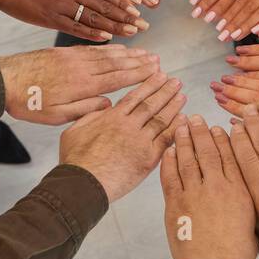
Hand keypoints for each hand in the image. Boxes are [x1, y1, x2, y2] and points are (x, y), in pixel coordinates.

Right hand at [0, 0, 141, 42]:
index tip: (142, 7)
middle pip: (107, 2)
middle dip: (128, 14)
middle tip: (145, 24)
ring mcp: (62, 1)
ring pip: (95, 14)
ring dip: (116, 25)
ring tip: (133, 32)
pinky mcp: (50, 15)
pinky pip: (76, 25)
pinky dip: (93, 32)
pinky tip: (106, 38)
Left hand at [0, 45, 159, 124]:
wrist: (4, 80)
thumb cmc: (29, 102)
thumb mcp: (57, 115)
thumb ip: (85, 109)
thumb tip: (109, 104)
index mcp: (82, 84)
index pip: (119, 77)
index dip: (139, 73)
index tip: (156, 70)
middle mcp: (82, 67)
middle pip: (117, 62)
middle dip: (139, 61)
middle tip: (158, 59)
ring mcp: (73, 57)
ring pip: (107, 53)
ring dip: (128, 52)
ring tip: (144, 52)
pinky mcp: (64, 52)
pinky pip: (93, 49)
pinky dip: (109, 48)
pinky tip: (117, 48)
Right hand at [59, 72, 187, 201]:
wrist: (84, 182)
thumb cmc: (76, 161)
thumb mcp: (74, 130)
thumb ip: (90, 116)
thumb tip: (103, 107)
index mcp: (112, 117)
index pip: (135, 97)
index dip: (149, 85)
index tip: (159, 76)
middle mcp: (129, 125)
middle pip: (151, 104)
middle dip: (165, 91)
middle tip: (176, 82)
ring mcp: (140, 141)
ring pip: (161, 119)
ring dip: (173, 106)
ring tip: (182, 96)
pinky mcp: (148, 158)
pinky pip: (166, 139)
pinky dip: (176, 128)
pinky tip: (184, 120)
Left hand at [160, 114, 258, 258]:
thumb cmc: (236, 254)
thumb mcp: (253, 223)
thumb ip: (248, 202)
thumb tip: (246, 193)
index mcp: (239, 190)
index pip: (230, 155)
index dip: (222, 138)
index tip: (217, 127)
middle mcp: (217, 186)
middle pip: (208, 151)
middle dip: (201, 131)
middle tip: (195, 117)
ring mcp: (194, 194)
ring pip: (188, 159)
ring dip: (183, 140)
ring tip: (181, 126)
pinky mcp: (175, 204)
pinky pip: (170, 177)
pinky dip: (169, 162)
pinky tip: (169, 151)